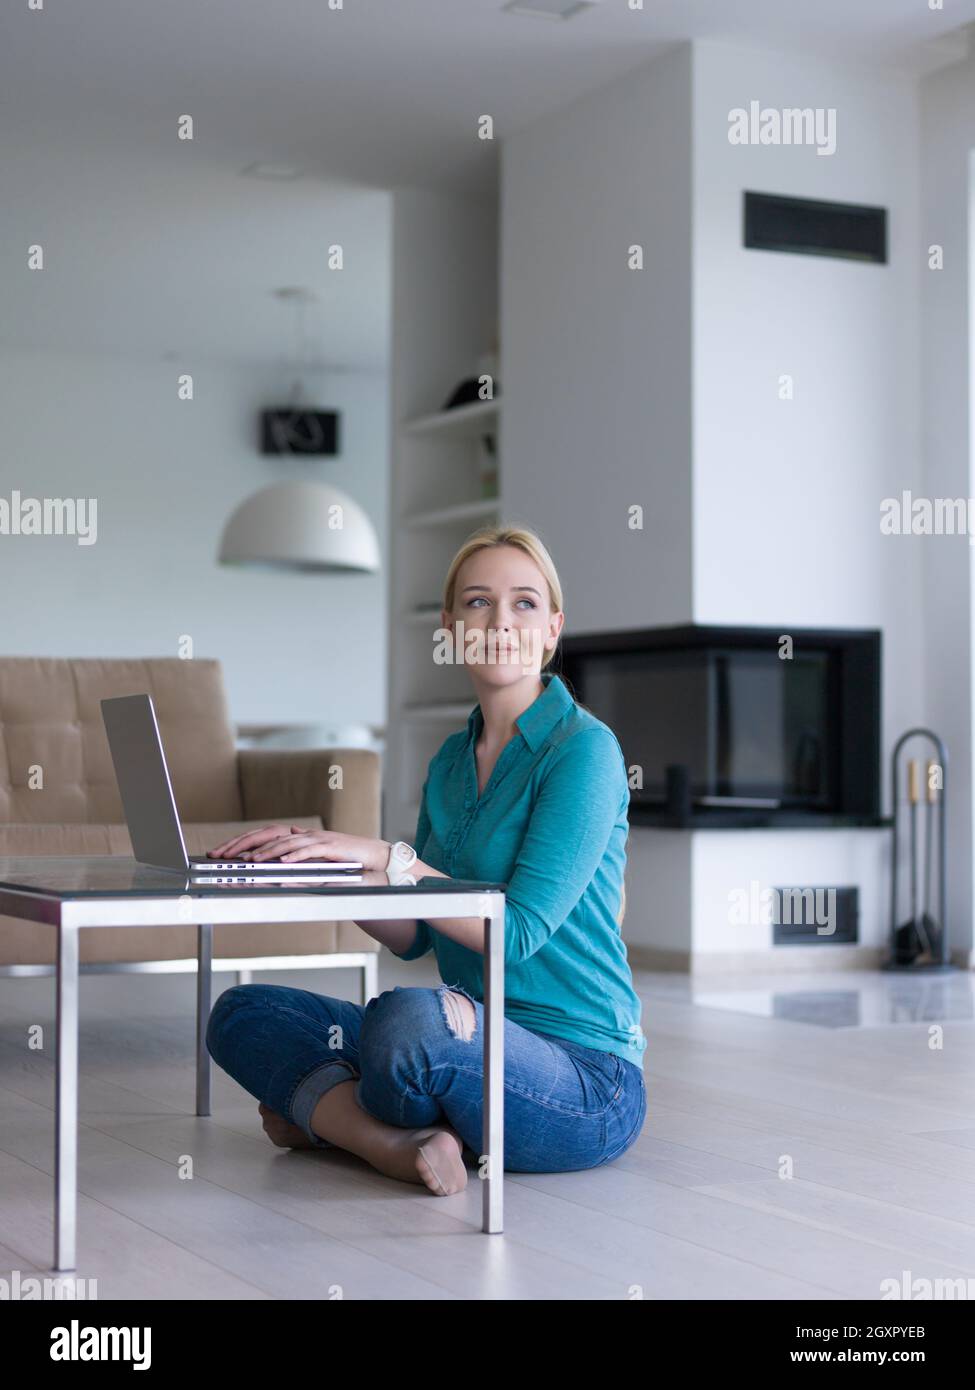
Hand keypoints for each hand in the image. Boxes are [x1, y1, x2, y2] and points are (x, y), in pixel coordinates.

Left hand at [208, 824, 390, 871]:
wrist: (373, 855)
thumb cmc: (345, 858)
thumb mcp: (316, 856)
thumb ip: (298, 852)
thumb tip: (281, 848)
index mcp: (299, 836)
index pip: (265, 835)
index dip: (243, 842)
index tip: (222, 852)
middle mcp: (305, 834)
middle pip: (269, 835)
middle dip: (246, 845)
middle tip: (226, 855)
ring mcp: (318, 838)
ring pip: (286, 843)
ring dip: (266, 852)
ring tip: (250, 861)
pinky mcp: (330, 846)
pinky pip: (308, 850)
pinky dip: (293, 855)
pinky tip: (282, 862)